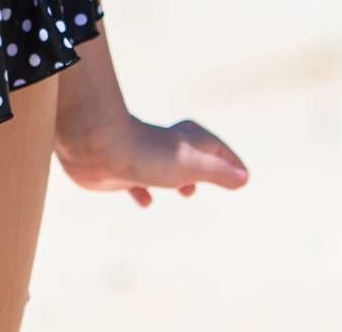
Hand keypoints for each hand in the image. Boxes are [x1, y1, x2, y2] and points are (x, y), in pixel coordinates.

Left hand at [55, 108, 248, 207]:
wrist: (97, 147)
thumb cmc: (146, 155)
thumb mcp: (191, 166)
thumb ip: (218, 172)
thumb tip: (244, 178)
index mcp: (185, 139)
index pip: (216, 148)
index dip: (230, 162)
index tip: (242, 177)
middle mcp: (165, 144)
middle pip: (192, 153)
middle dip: (206, 168)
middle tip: (217, 182)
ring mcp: (143, 156)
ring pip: (166, 166)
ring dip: (178, 179)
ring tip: (186, 193)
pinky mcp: (121, 169)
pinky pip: (136, 180)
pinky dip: (144, 190)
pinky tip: (145, 202)